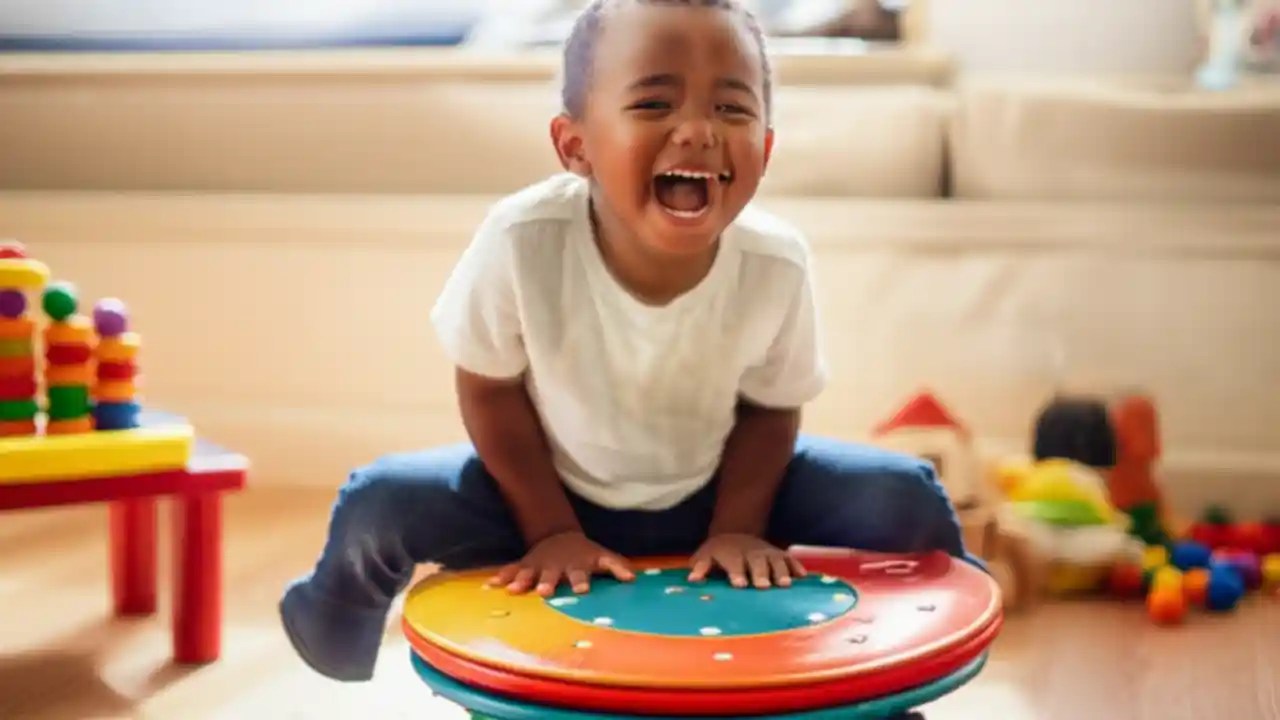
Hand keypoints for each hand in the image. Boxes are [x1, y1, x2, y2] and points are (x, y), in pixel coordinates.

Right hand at [489, 531, 634, 596]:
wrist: (560, 535)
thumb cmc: (585, 553)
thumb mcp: (602, 556)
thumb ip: (617, 566)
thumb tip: (633, 578)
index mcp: (576, 565)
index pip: (580, 573)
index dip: (581, 581)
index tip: (583, 589)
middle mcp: (556, 566)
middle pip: (552, 575)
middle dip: (548, 582)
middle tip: (546, 592)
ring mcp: (538, 565)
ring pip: (529, 573)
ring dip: (522, 581)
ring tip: (515, 590)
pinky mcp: (525, 565)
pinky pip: (511, 570)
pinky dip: (502, 576)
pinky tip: (491, 585)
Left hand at [688, 533, 806, 588]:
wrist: (735, 533)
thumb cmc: (718, 553)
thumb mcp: (705, 555)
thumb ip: (700, 567)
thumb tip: (692, 579)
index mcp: (731, 553)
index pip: (733, 562)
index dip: (736, 573)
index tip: (740, 585)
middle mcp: (750, 552)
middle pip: (756, 562)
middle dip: (760, 573)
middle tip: (762, 586)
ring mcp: (766, 552)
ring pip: (775, 560)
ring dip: (780, 572)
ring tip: (784, 585)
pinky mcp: (779, 554)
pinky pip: (789, 559)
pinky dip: (796, 567)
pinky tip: (803, 577)